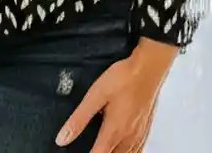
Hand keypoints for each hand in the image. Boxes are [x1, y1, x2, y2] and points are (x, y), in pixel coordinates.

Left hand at [56, 38, 178, 151]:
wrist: (149, 68)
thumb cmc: (123, 79)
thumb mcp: (95, 96)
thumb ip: (78, 119)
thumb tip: (63, 138)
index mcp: (114, 131)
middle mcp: (129, 137)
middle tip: (90, 149)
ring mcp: (140, 134)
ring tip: (103, 149)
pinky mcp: (147, 128)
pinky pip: (138, 149)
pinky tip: (123, 149)